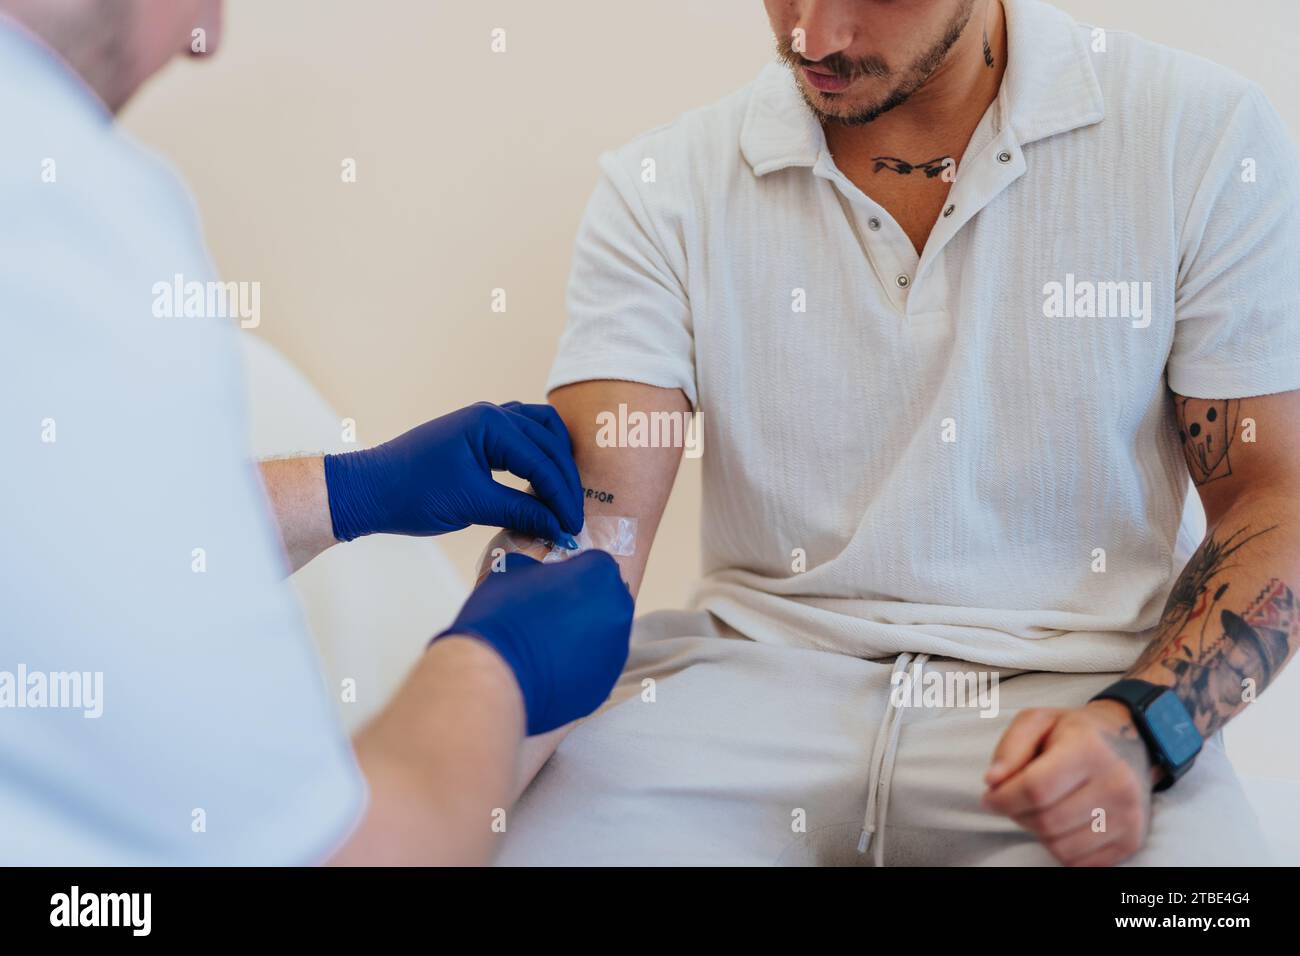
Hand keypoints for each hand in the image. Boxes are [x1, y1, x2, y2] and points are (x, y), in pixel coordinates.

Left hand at [323, 402, 583, 542]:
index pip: (542, 462)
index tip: (573, 528)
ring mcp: (485, 420)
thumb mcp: (472, 505)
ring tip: (562, 497)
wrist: (368, 489)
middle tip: (571, 519)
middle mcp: (492, 414)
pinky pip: (523, 437)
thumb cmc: (413, 495)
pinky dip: (538, 457)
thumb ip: (522, 511)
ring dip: (556, 462)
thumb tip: (560, 528)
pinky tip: (540, 482)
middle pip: (549, 443)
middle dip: (564, 482)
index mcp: (490, 424)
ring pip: (541, 432)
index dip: (562, 498)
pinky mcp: (478, 434)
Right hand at [433, 551, 633, 734]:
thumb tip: (537, 573)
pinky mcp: (605, 681)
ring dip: (578, 635)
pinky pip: (592, 666)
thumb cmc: (502, 615)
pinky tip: (546, 666)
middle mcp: (619, 609)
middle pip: (601, 599)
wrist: (495, 675)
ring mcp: (616, 649)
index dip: (567, 572)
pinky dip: (575, 664)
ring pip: (600, 635)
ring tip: (542, 644)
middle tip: (544, 615)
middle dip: (579, 603)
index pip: (590, 564)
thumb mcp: (513, 570)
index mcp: (601, 573)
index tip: (546, 586)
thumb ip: (538, 566)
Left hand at [981, 701, 1158, 865]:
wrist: (1133, 743)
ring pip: (1060, 847)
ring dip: (1038, 833)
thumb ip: (1011, 747)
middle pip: (1045, 821)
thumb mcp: (1038, 721)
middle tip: (1014, 802)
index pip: (1035, 789)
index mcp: (1089, 749)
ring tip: (1041, 809)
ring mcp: (1128, 816)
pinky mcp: (1132, 840)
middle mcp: (1116, 784)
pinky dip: (1060, 848)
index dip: (1004, 799)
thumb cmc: (1076, 733)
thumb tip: (992, 781)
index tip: (990, 798)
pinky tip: (1062, 824)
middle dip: (1018, 815)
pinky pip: (1080, 863)